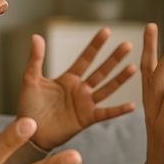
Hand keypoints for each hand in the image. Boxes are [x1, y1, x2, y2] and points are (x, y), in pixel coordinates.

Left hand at [16, 28, 135, 150]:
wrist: (30, 132)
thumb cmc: (29, 107)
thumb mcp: (30, 80)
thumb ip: (35, 59)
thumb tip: (36, 36)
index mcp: (68, 78)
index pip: (86, 58)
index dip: (95, 45)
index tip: (106, 30)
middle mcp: (80, 89)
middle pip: (101, 70)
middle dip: (114, 58)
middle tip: (128, 45)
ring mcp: (86, 104)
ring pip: (107, 88)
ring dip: (120, 79)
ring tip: (134, 67)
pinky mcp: (87, 119)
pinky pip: (106, 113)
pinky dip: (119, 110)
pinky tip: (132, 105)